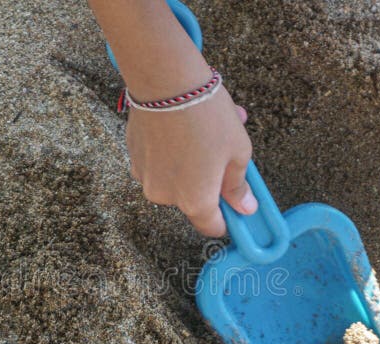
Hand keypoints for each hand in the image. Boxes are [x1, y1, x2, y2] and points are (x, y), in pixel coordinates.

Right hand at [126, 86, 256, 236]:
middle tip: (223, 150)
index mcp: (195, 201)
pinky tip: (182, 126)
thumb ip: (238, 185)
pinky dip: (171, 151)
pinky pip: (158, 162)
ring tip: (205, 130)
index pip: (212, 227)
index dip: (227, 217)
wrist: (165, 80)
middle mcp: (166, 196)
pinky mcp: (134, 157)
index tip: (235, 203)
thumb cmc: (206, 116)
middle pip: (193, 199)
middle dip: (209, 179)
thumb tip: (244, 207)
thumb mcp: (238, 151)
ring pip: (175, 178)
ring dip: (191, 162)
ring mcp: (146, 177)